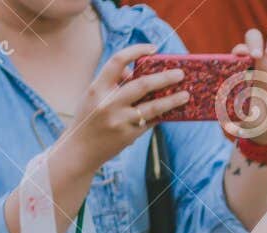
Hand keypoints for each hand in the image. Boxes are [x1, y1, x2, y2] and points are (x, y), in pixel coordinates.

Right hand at [59, 44, 189, 174]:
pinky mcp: (128, 136)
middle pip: (143, 84)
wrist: (80, 151)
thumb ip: (113, 83)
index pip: (117, 61)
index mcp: (97, 88)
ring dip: (172, 100)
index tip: (153, 48)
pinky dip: (162, 114)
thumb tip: (137, 72)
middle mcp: (108, 103)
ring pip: (153, 107)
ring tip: (186, 94)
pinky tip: (173, 110)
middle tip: (180, 74)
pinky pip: (150, 122)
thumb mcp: (94, 96)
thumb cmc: (89, 119)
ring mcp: (120, 121)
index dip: (136, 51)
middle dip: (164, 78)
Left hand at [228, 29, 266, 143]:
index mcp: (245, 70)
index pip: (241, 49)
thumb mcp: (238, 118)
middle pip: (256, 36)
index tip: (242, 57)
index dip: (241, 49)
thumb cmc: (249, 121)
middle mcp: (260, 64)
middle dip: (256, 41)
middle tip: (258, 55)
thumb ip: (232, 116)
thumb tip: (224, 123)